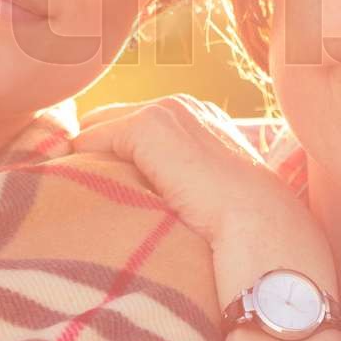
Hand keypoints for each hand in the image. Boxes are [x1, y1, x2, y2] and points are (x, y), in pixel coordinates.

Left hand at [72, 95, 315, 247]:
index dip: (110, 157)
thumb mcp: (205, 199)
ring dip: (86, 163)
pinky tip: (82, 194)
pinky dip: (81, 166)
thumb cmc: (242, 232)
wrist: (262, 229)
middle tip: (81, 195)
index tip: (100, 191)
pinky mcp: (148, 126)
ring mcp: (165, 111)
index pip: (131, 126)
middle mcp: (180, 107)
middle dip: (92, 155)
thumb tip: (134, 201)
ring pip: (93, 130)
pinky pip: (88, 140)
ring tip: (78, 198)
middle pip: (105, 122)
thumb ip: (174, 185)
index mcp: (197, 120)